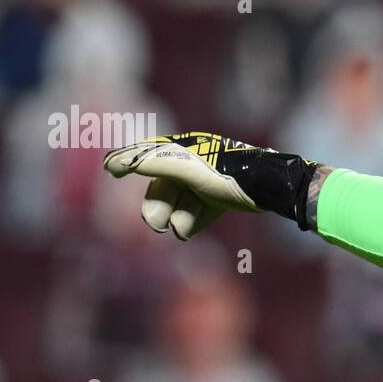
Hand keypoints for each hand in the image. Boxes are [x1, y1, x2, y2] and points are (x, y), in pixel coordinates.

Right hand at [103, 132, 319, 238]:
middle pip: (164, 186)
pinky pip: (199, 212)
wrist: (272, 189)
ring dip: (177, 218)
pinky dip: (193, 222)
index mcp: (187, 148)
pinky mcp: (222, 198)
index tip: (110, 168)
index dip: (129, 160)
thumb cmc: (230, 175)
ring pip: (181, 203)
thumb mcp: (188, 169)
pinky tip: (186, 233)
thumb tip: (117, 163)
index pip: (150, 153)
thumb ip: (153, 165)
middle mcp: (196, 162)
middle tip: (155, 225)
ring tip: (180, 230)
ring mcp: (209, 181)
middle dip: (157, 206)